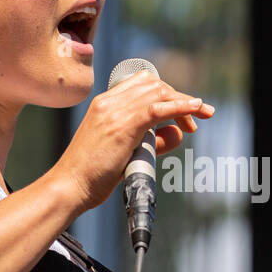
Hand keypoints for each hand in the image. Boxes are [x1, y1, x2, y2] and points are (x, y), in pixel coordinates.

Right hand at [53, 70, 215, 212]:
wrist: (69, 186)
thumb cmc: (92, 175)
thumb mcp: (125, 152)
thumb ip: (152, 140)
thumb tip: (179, 132)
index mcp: (105, 104)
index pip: (142, 84)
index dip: (168, 93)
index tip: (185, 110)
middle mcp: (109, 102)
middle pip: (154, 85)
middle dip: (181, 97)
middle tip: (199, 115)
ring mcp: (114, 112)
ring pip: (158, 94)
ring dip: (185, 102)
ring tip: (202, 114)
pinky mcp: (122, 126)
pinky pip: (157, 109)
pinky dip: (180, 106)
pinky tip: (195, 108)